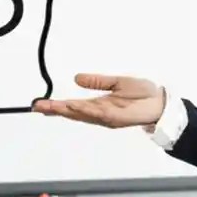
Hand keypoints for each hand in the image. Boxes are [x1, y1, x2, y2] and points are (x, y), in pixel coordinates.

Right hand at [32, 74, 165, 128]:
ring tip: (49, 106)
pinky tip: (73, 106)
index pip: (73, 106)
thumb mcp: (115, 82)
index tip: (40, 104)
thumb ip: (96, 81)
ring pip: (81, 114)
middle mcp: (99, 114)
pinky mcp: (115, 118)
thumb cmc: (143, 94)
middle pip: (72, 113)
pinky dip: (84, 110)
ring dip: (65, 110)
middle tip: (37, 107)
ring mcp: (106, 117)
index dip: (56, 106)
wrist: (160, 102)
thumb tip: (77, 78)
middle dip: (54, 110)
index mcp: (98, 105)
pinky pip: (96, 114)